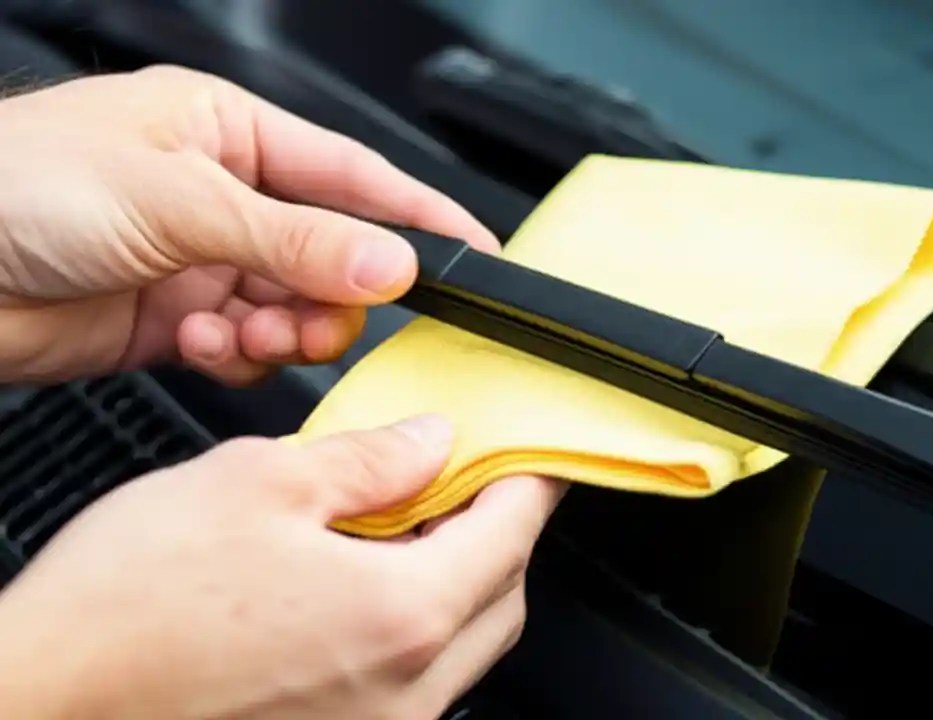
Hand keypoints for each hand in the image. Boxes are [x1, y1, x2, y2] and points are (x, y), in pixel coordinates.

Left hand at [0, 64, 497, 384]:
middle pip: (331, 256)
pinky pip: (246, 346)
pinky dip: (234, 354)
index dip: (416, 214)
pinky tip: (193, 340)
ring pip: (294, 308)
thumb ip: (294, 238)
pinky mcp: (174, 320)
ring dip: (279, 329)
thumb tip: (388, 262)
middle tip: (313, 313)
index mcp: (226, 132)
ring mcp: (199, 260)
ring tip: (236, 327)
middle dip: (330, 294)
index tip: (472, 252)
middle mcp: (221, 195)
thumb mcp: (177, 199)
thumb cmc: (17, 186)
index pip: (352, 175)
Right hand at [0, 415, 563, 717]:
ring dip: (455, 582)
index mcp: (400, 616)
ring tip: (405, 527)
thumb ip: (368, 460)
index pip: (512, 534)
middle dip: (497, 531)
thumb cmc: (128, 606)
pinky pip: (413, 683)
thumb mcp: (257, 482)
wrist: (45, 701)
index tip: (530, 452)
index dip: (528, 479)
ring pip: (460, 646)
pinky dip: (410, 628)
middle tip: (465, 481)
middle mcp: (403, 691)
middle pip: (501, 596)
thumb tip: (430, 443)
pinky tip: (359, 587)